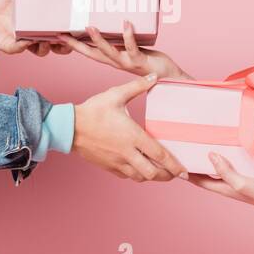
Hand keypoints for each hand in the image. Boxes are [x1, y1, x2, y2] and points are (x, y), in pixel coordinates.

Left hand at [0, 0, 72, 56]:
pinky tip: (25, 40)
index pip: (58, 24)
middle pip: (56, 42)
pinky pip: (19, 49)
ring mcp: (23, 40)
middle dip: (64, 44)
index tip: (75, 23)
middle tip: (66, 35)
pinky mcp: (11, 46)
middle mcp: (33, 31)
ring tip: (48, 39)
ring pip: (42, 50)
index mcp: (37, 17)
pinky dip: (22, 46)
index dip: (68, 27)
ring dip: (46, 46)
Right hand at [57, 22, 190, 79]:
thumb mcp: (133, 50)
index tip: (59, 36)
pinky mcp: (140, 61)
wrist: (170, 79)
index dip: (74, 45)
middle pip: (92, 53)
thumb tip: (116, 25)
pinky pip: (132, 48)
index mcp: (113, 60)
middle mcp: (117, 63)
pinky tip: (126, 23)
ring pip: (109, 52)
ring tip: (89, 26)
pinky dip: (128, 36)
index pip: (90, 52)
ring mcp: (128, 63)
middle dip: (76, 44)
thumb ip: (123, 42)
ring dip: (98, 40)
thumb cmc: (152, 63)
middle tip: (61, 34)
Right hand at [72, 73, 189, 181]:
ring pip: (140, 177)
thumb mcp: (116, 95)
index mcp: (132, 136)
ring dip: (152, 176)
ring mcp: (117, 162)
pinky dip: (137, 175)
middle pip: (153, 173)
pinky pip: (127, 176)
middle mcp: (127, 152)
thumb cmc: (93, 110)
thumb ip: (137, 86)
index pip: (159, 155)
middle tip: (175, 173)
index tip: (185, 171)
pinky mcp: (108, 166)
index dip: (175, 165)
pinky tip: (140, 168)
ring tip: (161, 172)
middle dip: (167, 176)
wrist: (69, 127)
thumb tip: (154, 76)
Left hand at [187, 152, 253, 215]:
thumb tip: (210, 155)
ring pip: (219, 170)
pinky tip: (229, 150)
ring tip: (204, 147)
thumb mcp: (241, 182)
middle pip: (206, 175)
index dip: (187, 173)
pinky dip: (226, 159)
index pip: (199, 180)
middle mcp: (227, 185)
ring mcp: (237, 181)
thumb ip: (225, 170)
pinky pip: (232, 166)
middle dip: (196, 166)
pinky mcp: (247, 176)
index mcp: (223, 188)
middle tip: (188, 152)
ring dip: (211, 161)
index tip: (175, 164)